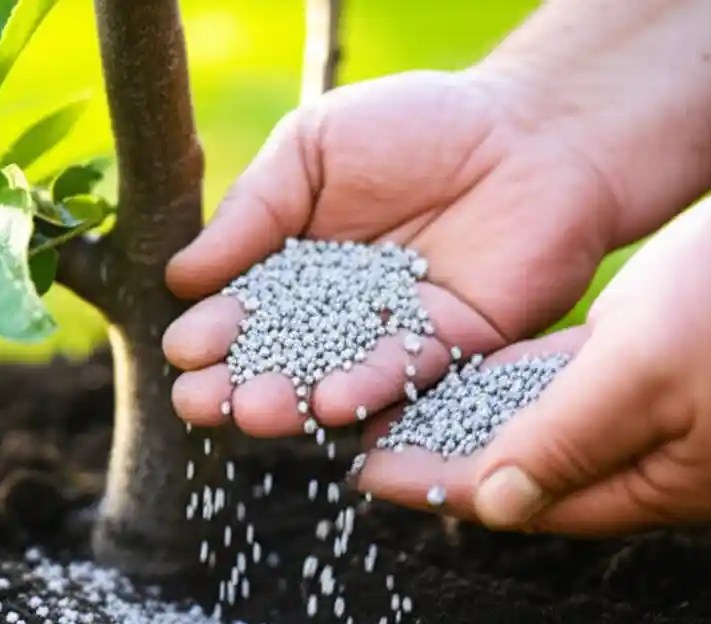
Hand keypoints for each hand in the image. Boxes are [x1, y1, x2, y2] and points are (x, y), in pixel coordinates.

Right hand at [163, 70, 619, 435]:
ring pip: (336, 377)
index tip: (184, 350)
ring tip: (255, 411)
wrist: (530, 129)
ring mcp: (395, 336)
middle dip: (238, 383)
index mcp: (297, 263)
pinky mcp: (455, 351)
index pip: (244, 307)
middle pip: (282, 357)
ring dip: (294, 399)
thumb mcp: (313, 147)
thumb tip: (180, 276)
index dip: (213, 330)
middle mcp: (341, 311)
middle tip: (202, 403)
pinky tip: (332, 401)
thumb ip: (253, 209)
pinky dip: (371, 391)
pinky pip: (409, 377)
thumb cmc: (415, 125)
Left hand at [356, 134, 710, 533]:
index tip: (368, 475)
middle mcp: (651, 464)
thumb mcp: (646, 372)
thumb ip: (564, 440)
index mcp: (660, 487)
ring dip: (464, 423)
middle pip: (523, 472)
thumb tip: (495, 504)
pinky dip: (504, 386)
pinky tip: (451, 376)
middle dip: (442, 460)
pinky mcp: (645, 371)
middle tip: (364, 447)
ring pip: (534, 430)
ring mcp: (651, 418)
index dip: (440, 486)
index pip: (526, 500)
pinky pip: (558, 391)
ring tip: (391, 413)